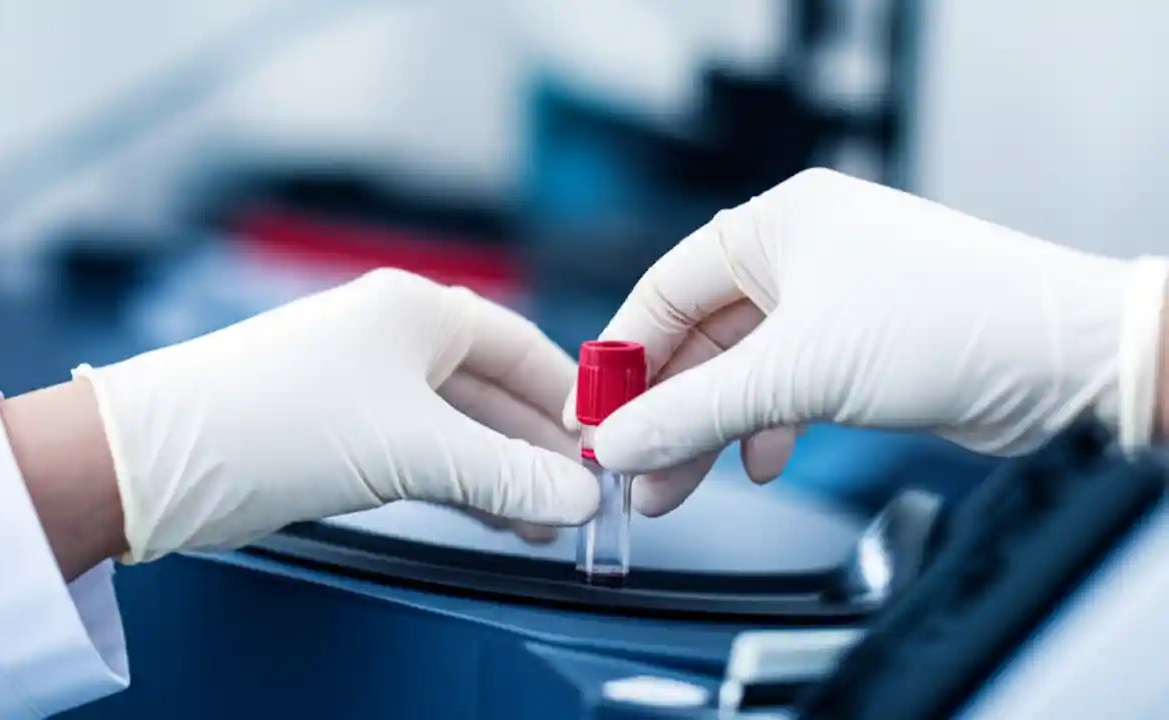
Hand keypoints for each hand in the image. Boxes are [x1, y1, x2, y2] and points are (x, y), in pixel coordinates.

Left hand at [77, 268, 596, 561]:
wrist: (161, 461)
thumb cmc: (277, 421)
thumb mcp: (412, 448)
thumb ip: (504, 473)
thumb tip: (576, 496)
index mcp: (415, 311)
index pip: (521, 347)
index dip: (568, 398)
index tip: (604, 445)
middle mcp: (391, 338)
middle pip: (492, 391)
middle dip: (535, 449)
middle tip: (577, 499)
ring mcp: (363, 386)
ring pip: (457, 429)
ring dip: (499, 475)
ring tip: (541, 523)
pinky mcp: (339, 431)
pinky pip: (421, 455)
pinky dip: (458, 486)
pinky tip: (488, 516)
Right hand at [570, 169, 1168, 516]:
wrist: (1067, 362)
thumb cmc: (952, 323)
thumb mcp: (796, 372)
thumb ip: (694, 410)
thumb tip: (618, 440)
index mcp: (778, 225)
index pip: (666, 290)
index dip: (622, 358)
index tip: (591, 416)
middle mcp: (802, 255)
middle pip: (699, 338)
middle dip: (665, 408)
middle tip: (630, 466)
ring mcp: (833, 302)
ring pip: (741, 371)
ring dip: (708, 429)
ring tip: (676, 485)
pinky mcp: (862, 348)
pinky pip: (785, 388)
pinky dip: (764, 428)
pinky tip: (758, 462)